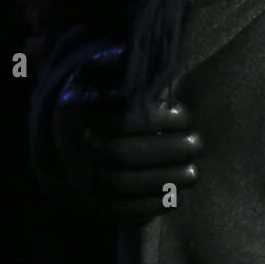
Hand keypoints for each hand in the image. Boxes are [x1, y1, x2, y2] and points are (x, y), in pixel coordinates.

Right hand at [51, 48, 202, 220]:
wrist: (67, 136)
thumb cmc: (97, 94)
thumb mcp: (100, 70)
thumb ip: (119, 61)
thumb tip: (136, 54)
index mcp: (75, 110)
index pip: (119, 118)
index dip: (157, 119)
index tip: (185, 113)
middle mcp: (72, 147)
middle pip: (119, 154)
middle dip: (165, 151)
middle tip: (197, 143)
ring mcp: (80, 178)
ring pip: (121, 185)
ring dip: (163, 180)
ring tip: (194, 172)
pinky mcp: (93, 203)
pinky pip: (121, 210)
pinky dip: (151, 205)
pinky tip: (177, 194)